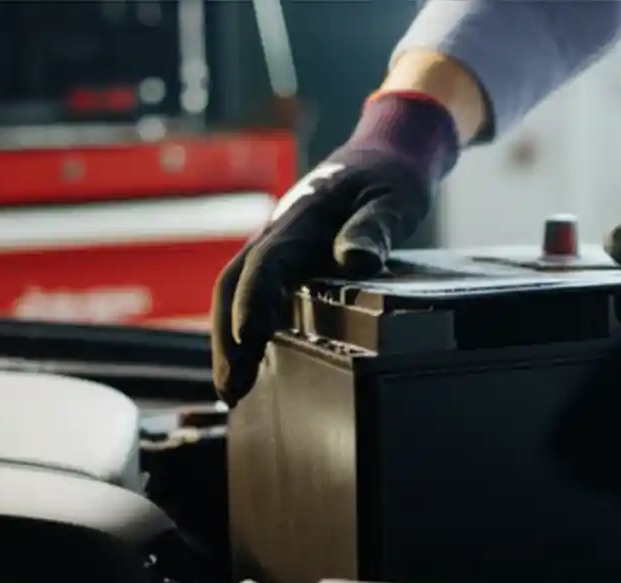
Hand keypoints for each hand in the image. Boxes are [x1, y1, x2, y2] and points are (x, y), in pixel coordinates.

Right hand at [211, 93, 458, 405]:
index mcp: (301, 218)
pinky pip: (256, 293)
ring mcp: (277, 246)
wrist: (385, 154)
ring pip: (238, 292)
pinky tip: (252, 362)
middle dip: (226, 337)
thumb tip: (356, 260)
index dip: (255, 299)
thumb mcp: (394, 199)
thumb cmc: (391, 178)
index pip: (267, 261)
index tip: (248, 337)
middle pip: (234, 284)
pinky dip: (246, 328)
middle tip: (230, 388)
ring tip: (233, 390)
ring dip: (231, 340)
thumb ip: (375, 227)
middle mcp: (278, 233)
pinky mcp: (286, 259)